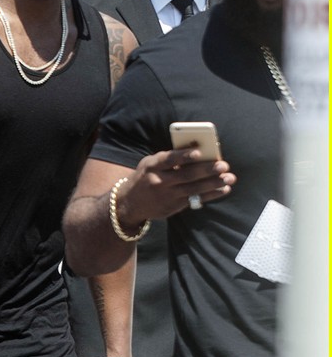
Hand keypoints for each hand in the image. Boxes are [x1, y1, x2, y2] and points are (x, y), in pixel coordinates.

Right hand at [118, 148, 235, 225]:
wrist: (129, 204)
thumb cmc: (145, 177)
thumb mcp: (150, 164)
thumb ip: (170, 158)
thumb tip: (197, 149)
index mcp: (152, 166)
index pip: (169, 159)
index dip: (184, 156)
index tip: (199, 152)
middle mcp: (159, 181)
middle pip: (186, 175)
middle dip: (207, 170)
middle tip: (224, 165)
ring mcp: (167, 196)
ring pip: (194, 189)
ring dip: (213, 183)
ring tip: (229, 178)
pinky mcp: (173, 207)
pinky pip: (195, 200)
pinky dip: (210, 194)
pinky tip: (223, 189)